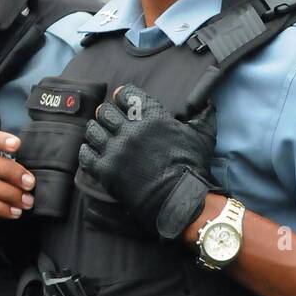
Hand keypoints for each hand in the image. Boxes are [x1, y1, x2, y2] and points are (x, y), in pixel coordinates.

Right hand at [0, 129, 36, 223]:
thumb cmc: (7, 192)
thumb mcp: (10, 173)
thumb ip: (18, 162)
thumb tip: (39, 153)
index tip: (18, 145)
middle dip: (10, 171)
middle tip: (30, 183)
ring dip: (9, 193)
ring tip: (28, 201)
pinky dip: (1, 208)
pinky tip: (16, 212)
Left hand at [78, 85, 217, 240]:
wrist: (180, 201)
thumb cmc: (191, 168)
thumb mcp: (202, 137)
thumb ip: (203, 116)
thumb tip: (209, 103)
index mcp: (153, 117)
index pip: (128, 94)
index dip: (123, 95)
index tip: (121, 98)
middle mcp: (131, 130)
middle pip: (106, 110)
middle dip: (107, 113)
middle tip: (109, 119)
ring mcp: (117, 150)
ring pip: (93, 130)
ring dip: (96, 130)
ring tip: (99, 134)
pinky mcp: (106, 171)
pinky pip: (86, 155)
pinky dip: (88, 151)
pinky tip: (92, 152)